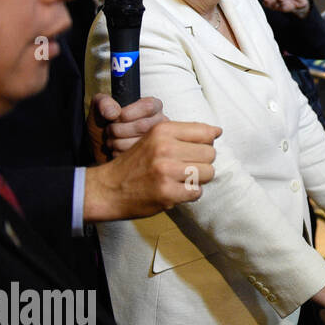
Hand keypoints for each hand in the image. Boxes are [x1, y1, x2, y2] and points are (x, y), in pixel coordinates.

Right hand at [83, 120, 220, 221]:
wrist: (107, 189)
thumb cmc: (136, 163)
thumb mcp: (154, 139)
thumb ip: (184, 133)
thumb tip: (218, 131)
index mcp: (162, 131)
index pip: (207, 132)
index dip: (205, 143)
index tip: (194, 150)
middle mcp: (165, 148)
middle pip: (210, 154)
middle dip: (202, 162)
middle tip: (184, 167)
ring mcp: (166, 171)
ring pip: (208, 173)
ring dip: (198, 179)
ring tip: (180, 179)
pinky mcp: (167, 193)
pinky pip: (197, 192)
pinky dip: (189, 193)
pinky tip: (175, 190)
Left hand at [87, 94, 167, 161]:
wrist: (100, 145)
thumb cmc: (103, 124)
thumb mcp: (99, 107)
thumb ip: (103, 103)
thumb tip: (112, 113)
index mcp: (153, 106)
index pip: (147, 107)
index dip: (127, 114)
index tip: (114, 118)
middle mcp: (159, 122)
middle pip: (143, 126)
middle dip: (118, 129)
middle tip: (109, 130)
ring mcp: (157, 139)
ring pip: (139, 142)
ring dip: (117, 142)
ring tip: (111, 139)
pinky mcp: (150, 154)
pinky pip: (135, 156)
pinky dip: (118, 153)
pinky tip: (116, 149)